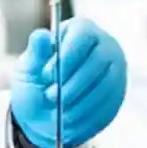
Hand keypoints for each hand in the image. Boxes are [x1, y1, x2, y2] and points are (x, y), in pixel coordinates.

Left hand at [10, 18, 126, 147]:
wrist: (45, 115)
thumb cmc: (35, 85)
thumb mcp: (28, 69)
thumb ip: (35, 54)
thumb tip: (41, 36)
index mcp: (80, 29)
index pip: (83, 34)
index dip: (66, 56)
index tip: (46, 76)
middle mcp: (104, 44)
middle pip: (98, 60)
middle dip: (73, 83)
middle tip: (50, 97)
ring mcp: (115, 68)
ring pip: (105, 84)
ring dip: (79, 101)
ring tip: (58, 109)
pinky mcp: (119, 92)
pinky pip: (109, 104)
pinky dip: (87, 114)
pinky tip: (70, 118)